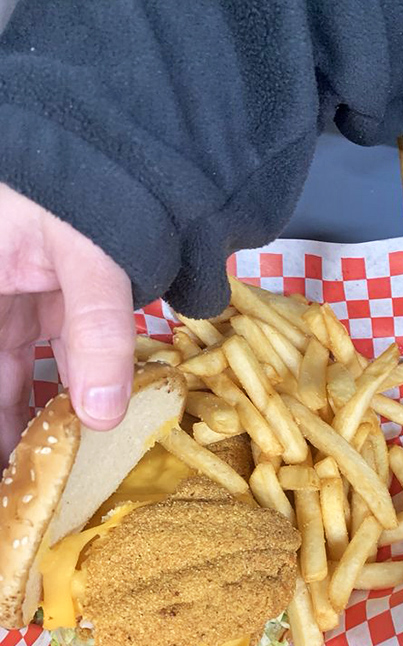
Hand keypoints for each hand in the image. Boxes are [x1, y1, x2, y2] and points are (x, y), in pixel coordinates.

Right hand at [0, 183, 135, 465]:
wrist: (118, 131)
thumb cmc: (81, 180)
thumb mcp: (87, 253)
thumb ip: (94, 332)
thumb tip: (99, 417)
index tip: (4, 474)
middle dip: (2, 430)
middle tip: (15, 484)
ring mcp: (14, 294)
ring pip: (11, 372)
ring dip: (24, 418)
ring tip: (33, 471)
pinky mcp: (48, 295)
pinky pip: (46, 354)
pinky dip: (60, 388)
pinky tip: (71, 425)